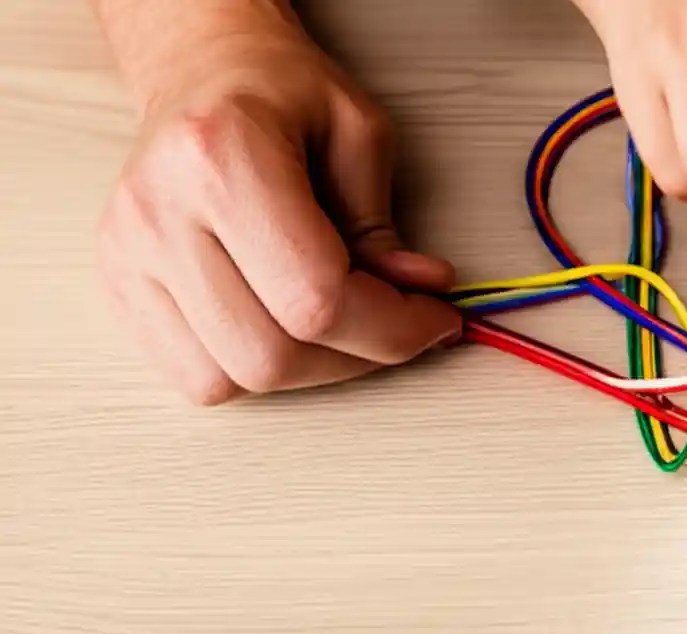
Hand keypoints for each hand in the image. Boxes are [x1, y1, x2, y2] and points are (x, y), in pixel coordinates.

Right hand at [96, 5, 459, 404]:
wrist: (204, 70)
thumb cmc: (278, 92)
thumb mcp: (359, 134)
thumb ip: (385, 229)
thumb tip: (417, 297)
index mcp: (221, 157)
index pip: (316, 298)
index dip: (393, 327)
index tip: (435, 319)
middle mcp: (160, 211)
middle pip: (272, 354)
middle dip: (358, 355)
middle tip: (398, 325)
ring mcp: (129, 254)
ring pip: (232, 379)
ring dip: (310, 371)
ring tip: (343, 322)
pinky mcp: (119, 285)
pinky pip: (197, 378)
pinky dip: (256, 371)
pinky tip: (287, 326)